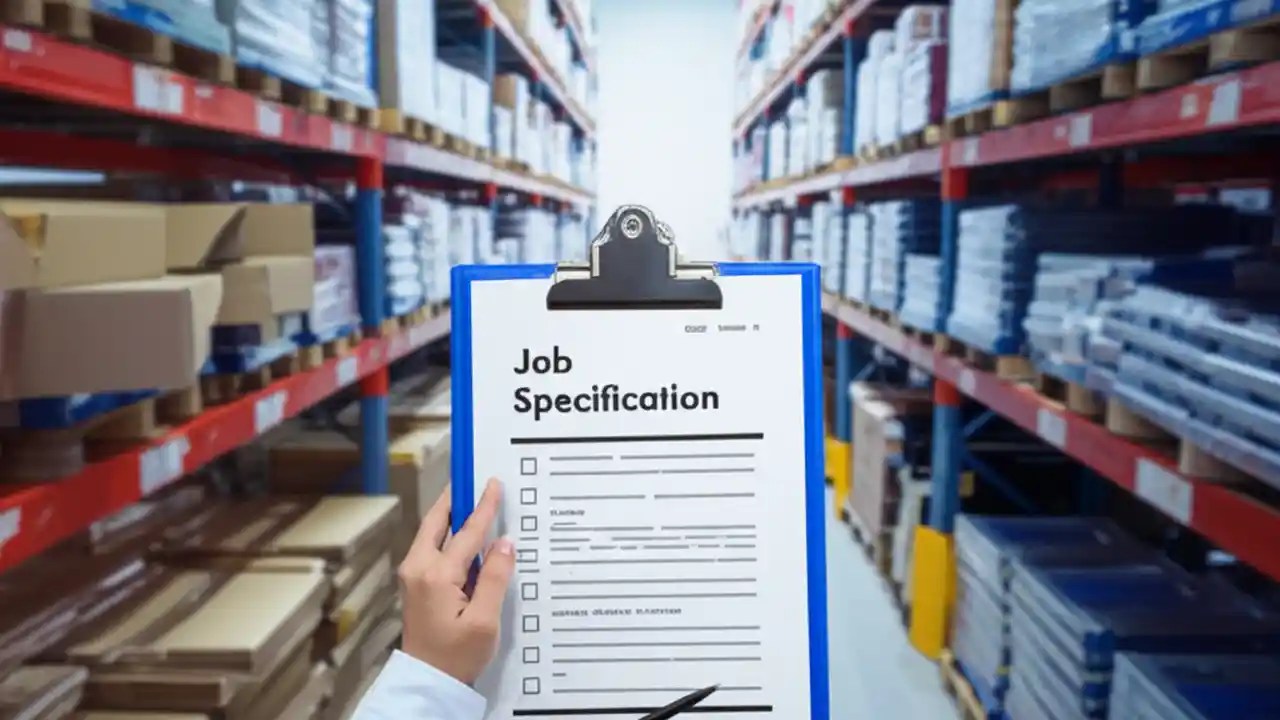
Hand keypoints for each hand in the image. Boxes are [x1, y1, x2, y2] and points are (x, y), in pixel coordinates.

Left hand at [398, 478, 514, 684]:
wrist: (428, 682)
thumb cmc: (457, 656)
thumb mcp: (484, 620)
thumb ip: (494, 577)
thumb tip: (504, 542)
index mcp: (436, 574)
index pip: (466, 532)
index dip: (483, 507)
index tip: (494, 484)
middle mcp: (418, 568)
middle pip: (437, 521)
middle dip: (455, 499)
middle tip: (471, 478)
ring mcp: (412, 575)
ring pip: (431, 532)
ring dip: (450, 514)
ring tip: (469, 499)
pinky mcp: (414, 584)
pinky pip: (431, 547)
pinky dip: (446, 533)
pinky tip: (463, 534)